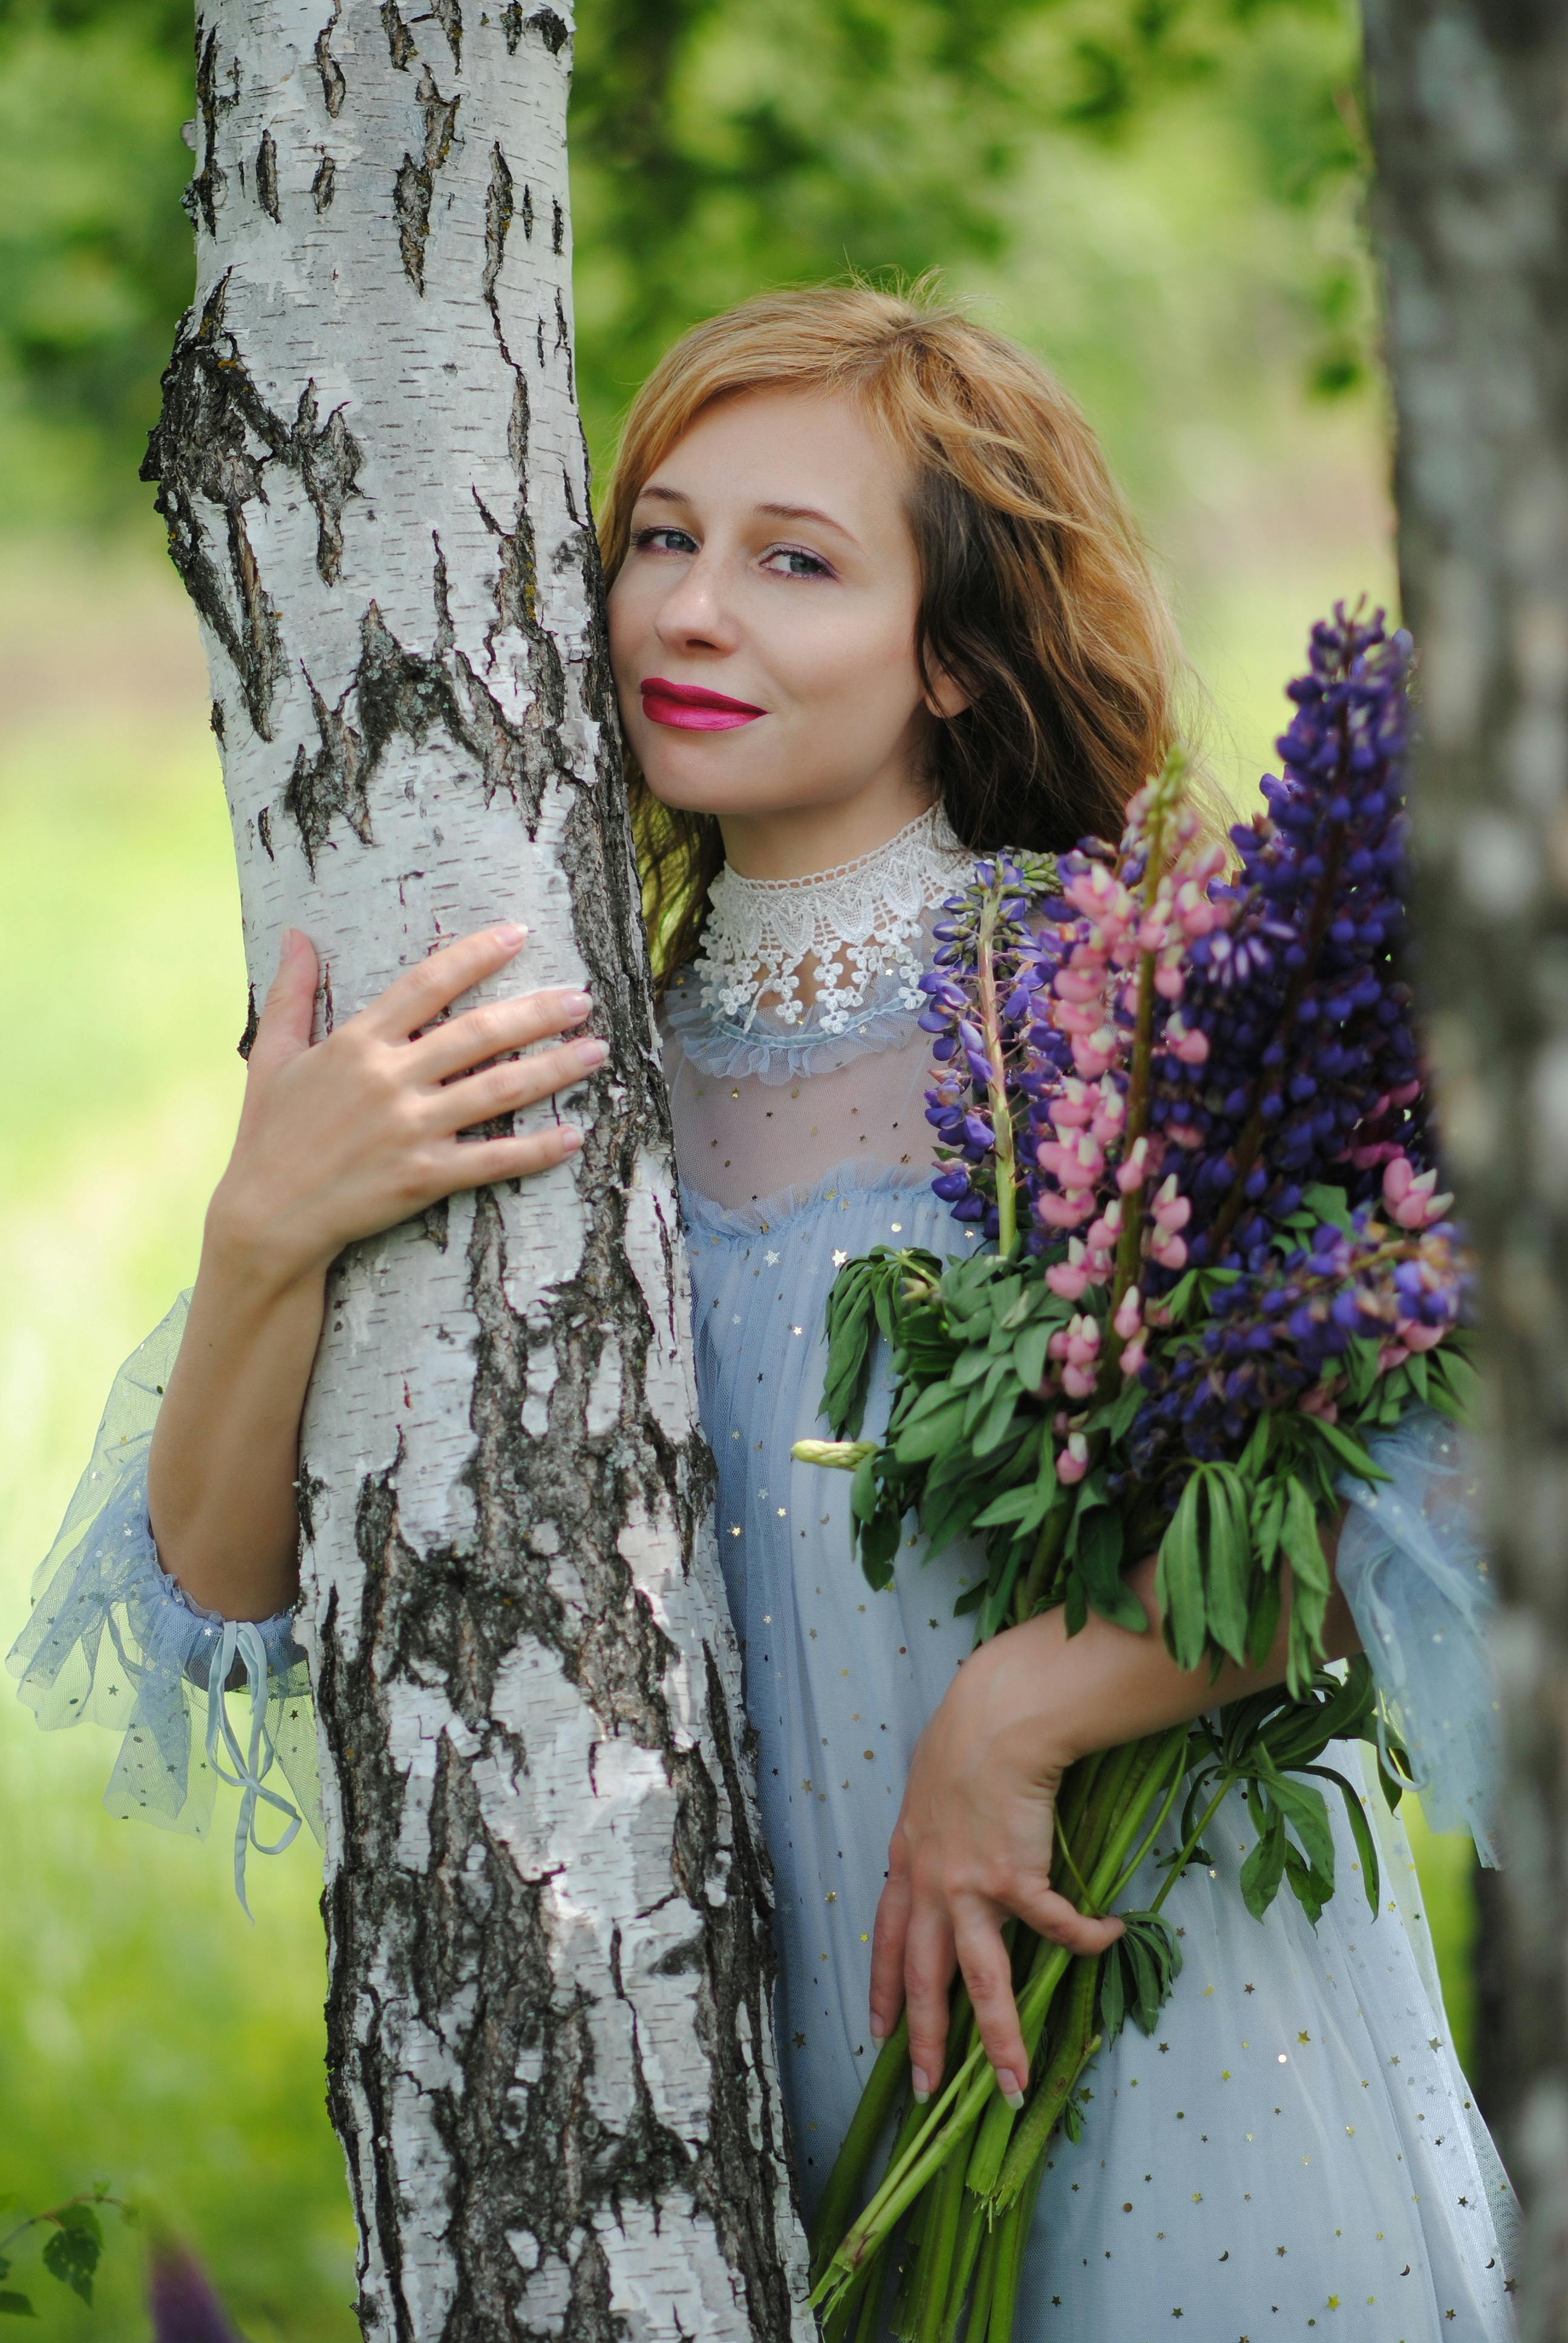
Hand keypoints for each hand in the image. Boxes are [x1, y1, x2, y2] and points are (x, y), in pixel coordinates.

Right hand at [210, 923, 599, 1287]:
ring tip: (596, 1052)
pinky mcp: (425, 1177)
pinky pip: (493, 1158)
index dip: (476, 955)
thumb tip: (295, 934)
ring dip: (554, 1069)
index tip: (518, 934)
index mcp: (357, 1044)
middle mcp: (390, 1080)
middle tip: (581, 998)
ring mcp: (411, 1129)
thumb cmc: (268, 1136)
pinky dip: (536, 1149)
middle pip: (479, 1033)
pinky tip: (573, 1136)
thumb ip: (290, 994)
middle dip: (537, 1012)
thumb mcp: (272, 1058)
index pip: (428, 983)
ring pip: (499, 1089)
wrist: (265, 1219)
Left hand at [869, 1615, 1122, 2108]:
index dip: (882, 1990)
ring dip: (1001, 2036)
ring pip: (983, 1980)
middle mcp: (930, 1884)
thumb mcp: (928, 1792)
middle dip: (927, 2042)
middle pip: (924, 1978)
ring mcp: (971, 1886)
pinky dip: (1087, 1935)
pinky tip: (1111, 1934)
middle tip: (925, 2094)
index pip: (885, 1940)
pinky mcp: (1016, 1878)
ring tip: (1013, 2082)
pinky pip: (1057, 1926)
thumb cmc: (966, 1740)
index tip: (878, 2033)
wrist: (996, 1720)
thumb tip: (942, 1849)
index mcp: (906, 1863)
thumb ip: (930, 1831)